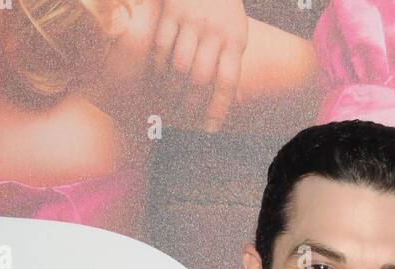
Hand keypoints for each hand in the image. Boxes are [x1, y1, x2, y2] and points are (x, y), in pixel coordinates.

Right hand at [153, 0, 248, 132]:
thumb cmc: (222, 5)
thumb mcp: (236, 29)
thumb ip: (229, 59)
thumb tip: (227, 99)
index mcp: (235, 39)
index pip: (228, 83)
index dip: (218, 109)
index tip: (209, 130)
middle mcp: (215, 31)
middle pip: (201, 80)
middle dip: (190, 106)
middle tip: (183, 122)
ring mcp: (192, 20)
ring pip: (179, 66)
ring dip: (171, 90)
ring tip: (168, 104)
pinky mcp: (172, 10)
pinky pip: (162, 46)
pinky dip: (159, 65)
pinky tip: (158, 77)